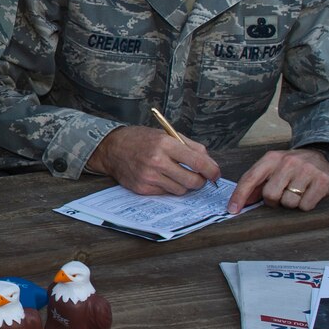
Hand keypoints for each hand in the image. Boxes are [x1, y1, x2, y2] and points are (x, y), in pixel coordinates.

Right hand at [85, 125, 220, 194]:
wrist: (112, 149)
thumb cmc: (141, 140)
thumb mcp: (166, 135)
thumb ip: (191, 146)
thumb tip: (210, 162)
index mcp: (165, 144)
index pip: (197, 162)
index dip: (212, 170)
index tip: (215, 174)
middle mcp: (157, 161)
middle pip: (192, 181)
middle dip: (200, 182)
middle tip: (199, 177)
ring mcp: (149, 177)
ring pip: (180, 190)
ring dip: (184, 185)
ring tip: (177, 175)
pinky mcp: (143, 188)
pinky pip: (166, 193)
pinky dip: (169, 188)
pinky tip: (162, 178)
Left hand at [228, 148, 328, 213]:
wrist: (324, 157)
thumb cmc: (293, 167)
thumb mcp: (273, 168)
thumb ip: (256, 184)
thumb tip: (239, 203)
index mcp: (272, 158)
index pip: (250, 178)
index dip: (240, 196)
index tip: (233, 210)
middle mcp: (289, 161)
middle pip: (270, 195)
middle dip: (274, 201)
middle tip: (282, 194)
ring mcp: (307, 170)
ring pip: (289, 202)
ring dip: (291, 203)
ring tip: (297, 192)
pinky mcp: (322, 180)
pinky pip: (306, 205)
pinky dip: (306, 204)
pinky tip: (309, 193)